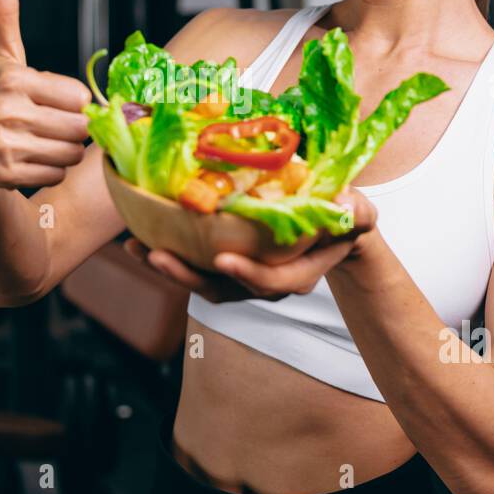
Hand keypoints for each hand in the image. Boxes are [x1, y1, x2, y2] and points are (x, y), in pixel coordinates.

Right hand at [0, 0, 92, 190]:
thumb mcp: (3, 58)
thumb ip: (5, 16)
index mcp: (11, 79)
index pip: (80, 97)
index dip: (73, 103)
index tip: (53, 103)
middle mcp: (3, 110)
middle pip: (79, 127)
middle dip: (72, 130)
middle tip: (51, 127)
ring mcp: (1, 144)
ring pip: (70, 152)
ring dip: (64, 152)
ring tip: (40, 143)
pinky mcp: (2, 174)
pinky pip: (55, 173)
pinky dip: (50, 170)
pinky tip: (30, 161)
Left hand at [124, 188, 377, 302]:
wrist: (329, 226)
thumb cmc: (342, 217)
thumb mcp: (357, 212)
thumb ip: (355, 212)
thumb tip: (348, 204)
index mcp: (299, 274)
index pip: (274, 282)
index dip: (249, 274)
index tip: (222, 259)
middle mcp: (266, 282)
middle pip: (225, 289)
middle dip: (189, 276)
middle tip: (158, 256)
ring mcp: (241, 276)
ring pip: (202, 283)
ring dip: (168, 270)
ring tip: (137, 249)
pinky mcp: (222, 265)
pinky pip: (192, 267)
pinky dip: (165, 256)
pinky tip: (135, 240)